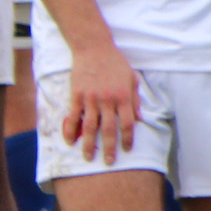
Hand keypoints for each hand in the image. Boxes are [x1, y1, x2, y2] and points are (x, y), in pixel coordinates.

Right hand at [65, 43, 139, 163]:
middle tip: (109, 162)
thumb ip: (135, 100)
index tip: (127, 150)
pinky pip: (73, 117)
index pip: (128, 123)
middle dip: (109, 148)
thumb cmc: (116, 63)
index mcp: (124, 96)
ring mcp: (91, 98)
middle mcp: (108, 100)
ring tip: (89, 158)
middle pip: (109, 129)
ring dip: (89, 144)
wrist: (94, 48)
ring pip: (90, 127)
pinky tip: (70, 141)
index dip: (127, 138)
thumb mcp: (132, 79)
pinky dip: (71, 130)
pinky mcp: (76, 96)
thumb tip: (139, 119)